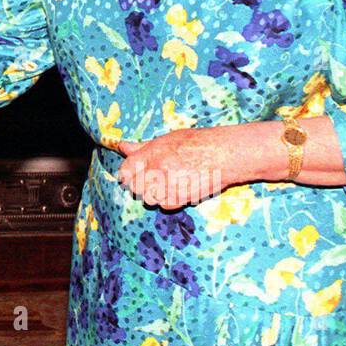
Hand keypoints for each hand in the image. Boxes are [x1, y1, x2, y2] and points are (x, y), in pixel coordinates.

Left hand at [115, 126, 257, 209]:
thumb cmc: (197, 143)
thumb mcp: (166, 139)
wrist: (223, 155)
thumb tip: (121, 146)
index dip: (127, 172)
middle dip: (138, 183)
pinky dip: (167, 200)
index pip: (125, 171)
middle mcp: (158, 172)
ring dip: (153, 193)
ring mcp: (169, 187)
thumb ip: (142, 147)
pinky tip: (177, 188)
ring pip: (148, 198)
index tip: (131, 173)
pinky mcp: (180, 200)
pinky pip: (164, 205)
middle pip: (134, 187)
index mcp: (152, 154)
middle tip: (150, 177)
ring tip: (165, 181)